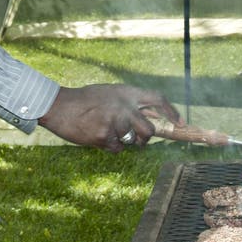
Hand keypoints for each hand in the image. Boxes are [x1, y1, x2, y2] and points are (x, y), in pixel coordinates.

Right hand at [37, 83, 182, 151]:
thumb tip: (149, 118)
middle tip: (136, 139)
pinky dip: (109, 146)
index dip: (171, 111)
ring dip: (122, 141)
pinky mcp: (105, 136)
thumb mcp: (109, 93)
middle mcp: (124, 106)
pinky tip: (96, 136)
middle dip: (145, 138)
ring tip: (104, 130)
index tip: (181, 123)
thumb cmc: (84, 100)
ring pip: (132, 141)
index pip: (157, 98)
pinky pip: (117, 149)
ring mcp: (115, 121)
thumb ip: (128, 102)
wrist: (60, 106)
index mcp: (126, 92)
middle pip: (149, 130)